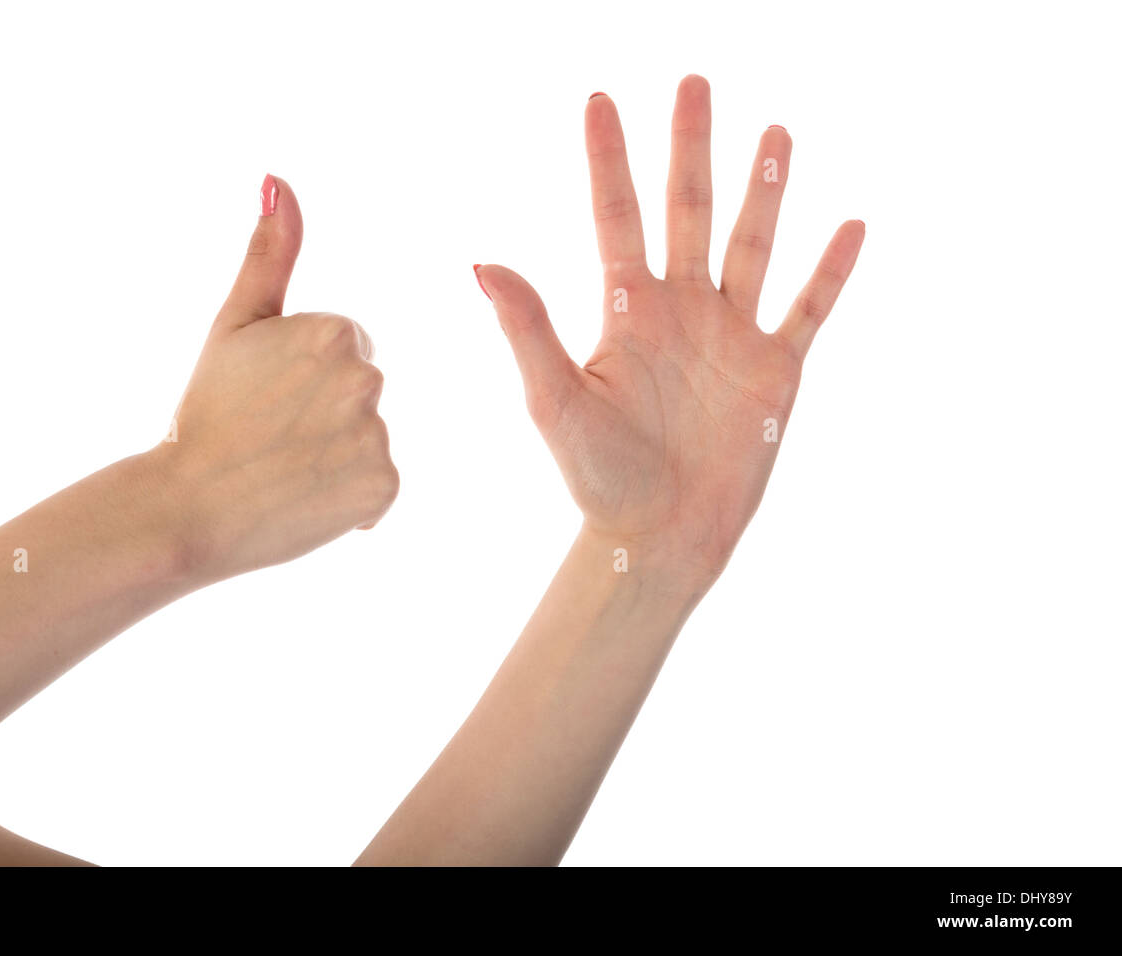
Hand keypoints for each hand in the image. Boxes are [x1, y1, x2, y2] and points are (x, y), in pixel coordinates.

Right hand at [151, 175, 398, 582]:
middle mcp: (367, 378)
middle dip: (323, 412)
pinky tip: (306, 500)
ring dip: (336, 457)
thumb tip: (278, 182)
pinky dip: (350, 500)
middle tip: (270, 436)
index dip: (301, 375)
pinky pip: (378, 488)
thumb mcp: (234, 324)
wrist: (186, 508)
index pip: (345, 346)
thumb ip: (270, 254)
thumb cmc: (205, 414)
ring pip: (367, 439)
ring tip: (284, 471)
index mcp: (337, 332)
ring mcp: (376, 436)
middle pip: (360, 390)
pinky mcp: (381, 487)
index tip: (265, 397)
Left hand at [475, 77, 862, 573]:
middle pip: (687, 212)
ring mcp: (730, 336)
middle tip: (694, 84)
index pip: (615, 217)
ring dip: (763, 192)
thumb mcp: (555, 401)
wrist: (660, 535)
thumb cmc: (598, 476)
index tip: (599, 101)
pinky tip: (849, 225)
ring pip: (750, 246)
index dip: (608, 161)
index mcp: (626, 311)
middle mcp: (680, 310)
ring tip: (775, 133)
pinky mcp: (775, 371)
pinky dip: (830, 272)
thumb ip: (528, 329)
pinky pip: (808, 310)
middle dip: (691, 149)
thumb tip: (481, 262)